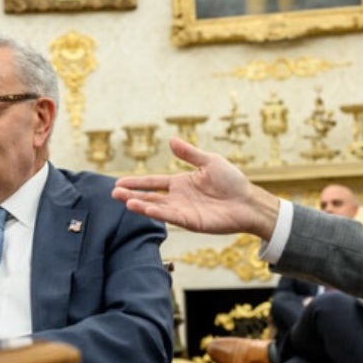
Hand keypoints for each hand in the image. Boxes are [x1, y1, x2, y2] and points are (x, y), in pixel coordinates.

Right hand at [111, 138, 281, 238]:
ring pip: (156, 208)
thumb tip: (171, 140)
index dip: (136, 182)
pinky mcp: (190, 222)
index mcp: (180, 183)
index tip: (119, 183)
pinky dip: (156, 213)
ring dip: (140, 205)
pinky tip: (143, 208)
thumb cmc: (232, 181)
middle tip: (114, 194)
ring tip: (124, 201)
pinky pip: (170, 217)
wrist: (248, 201)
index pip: (153, 182)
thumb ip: (189, 154)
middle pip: (150, 196)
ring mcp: (183, 211)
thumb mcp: (209, 161)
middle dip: (132, 195)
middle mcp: (178, 198)